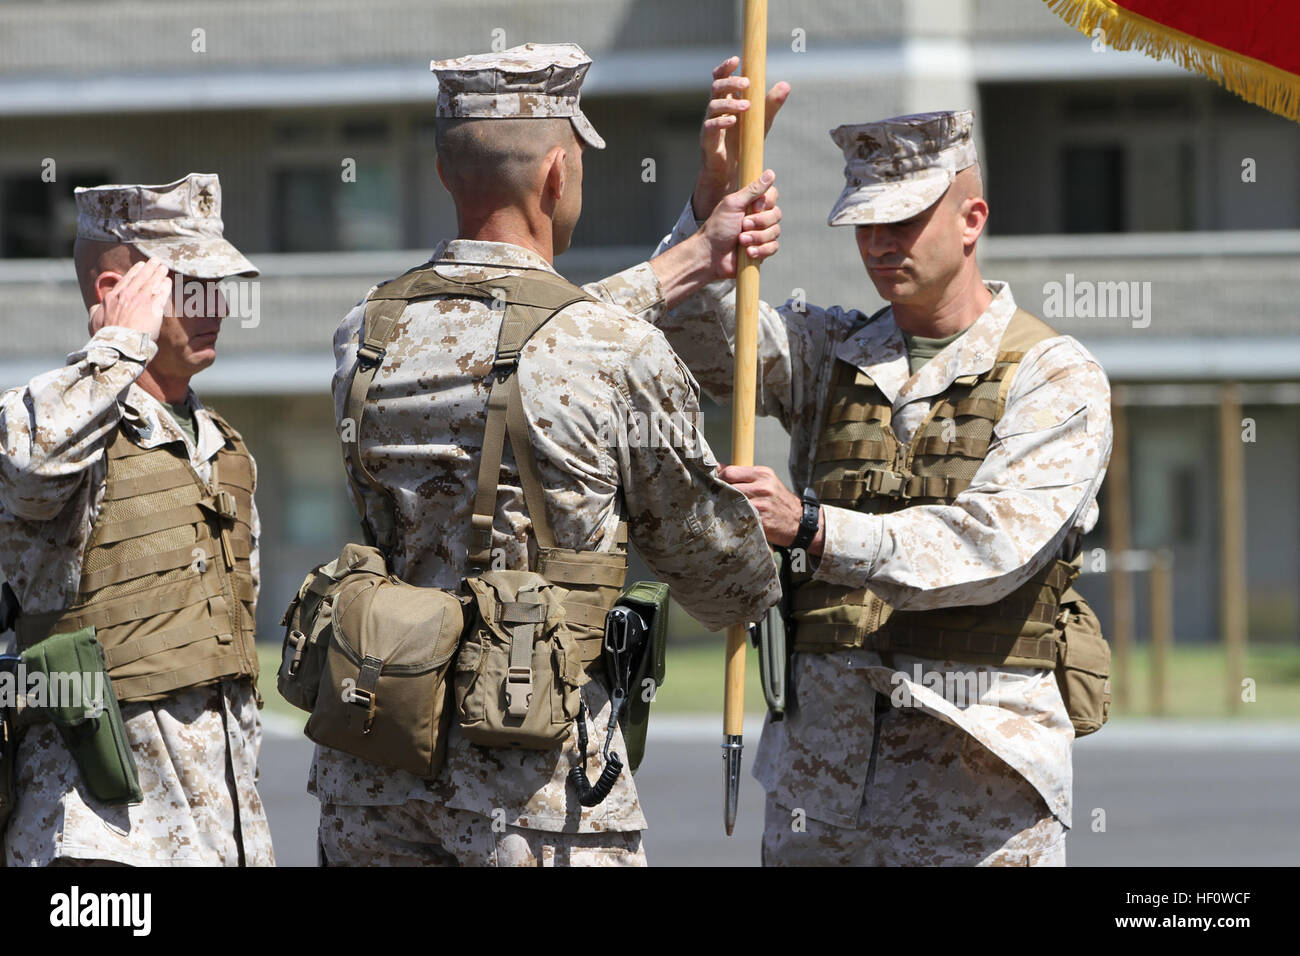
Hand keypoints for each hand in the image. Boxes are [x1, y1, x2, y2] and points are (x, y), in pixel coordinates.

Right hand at [87, 258, 172, 341]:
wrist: (118, 344)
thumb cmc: (105, 335)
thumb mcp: (94, 320)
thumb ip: (95, 311)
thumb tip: (96, 307)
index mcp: (113, 297)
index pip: (126, 280)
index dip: (135, 271)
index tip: (140, 265)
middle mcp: (127, 296)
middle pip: (141, 277)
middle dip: (149, 268)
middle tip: (156, 261)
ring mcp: (141, 301)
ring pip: (152, 283)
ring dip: (159, 273)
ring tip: (164, 267)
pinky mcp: (154, 309)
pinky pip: (161, 295)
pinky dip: (165, 287)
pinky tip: (168, 282)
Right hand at [694, 56, 790, 220]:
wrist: (732, 171)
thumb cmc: (743, 143)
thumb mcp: (761, 121)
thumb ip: (771, 104)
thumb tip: (786, 84)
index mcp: (727, 100)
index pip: (721, 78)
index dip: (726, 67)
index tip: (736, 59)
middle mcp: (716, 109)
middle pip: (716, 87)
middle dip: (730, 82)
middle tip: (747, 82)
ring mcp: (709, 123)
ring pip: (713, 105)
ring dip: (731, 102)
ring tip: (747, 106)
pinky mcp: (707, 139)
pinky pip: (710, 126)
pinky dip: (722, 122)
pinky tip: (734, 121)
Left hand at [698, 170, 781, 278]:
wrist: (711, 255)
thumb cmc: (717, 227)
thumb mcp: (733, 204)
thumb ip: (753, 189)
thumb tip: (770, 173)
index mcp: (751, 203)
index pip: (772, 195)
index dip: (767, 202)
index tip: (754, 207)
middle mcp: (758, 216)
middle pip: (776, 214)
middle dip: (759, 222)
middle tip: (742, 225)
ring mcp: (761, 233)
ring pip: (775, 231)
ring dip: (757, 237)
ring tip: (741, 240)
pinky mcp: (762, 249)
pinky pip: (773, 247)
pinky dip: (761, 250)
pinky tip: (748, 252)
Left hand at [719, 464, 817, 550]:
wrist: (800, 521)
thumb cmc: (779, 501)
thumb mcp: (766, 481)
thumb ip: (743, 475)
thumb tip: (718, 468)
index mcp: (763, 474)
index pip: (730, 472)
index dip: (718, 479)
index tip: (714, 484)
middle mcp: (763, 487)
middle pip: (727, 487)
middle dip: (718, 493)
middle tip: (713, 498)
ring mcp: (762, 505)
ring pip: (730, 502)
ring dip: (724, 506)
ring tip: (722, 509)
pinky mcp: (761, 521)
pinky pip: (739, 518)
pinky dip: (732, 519)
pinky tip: (732, 519)